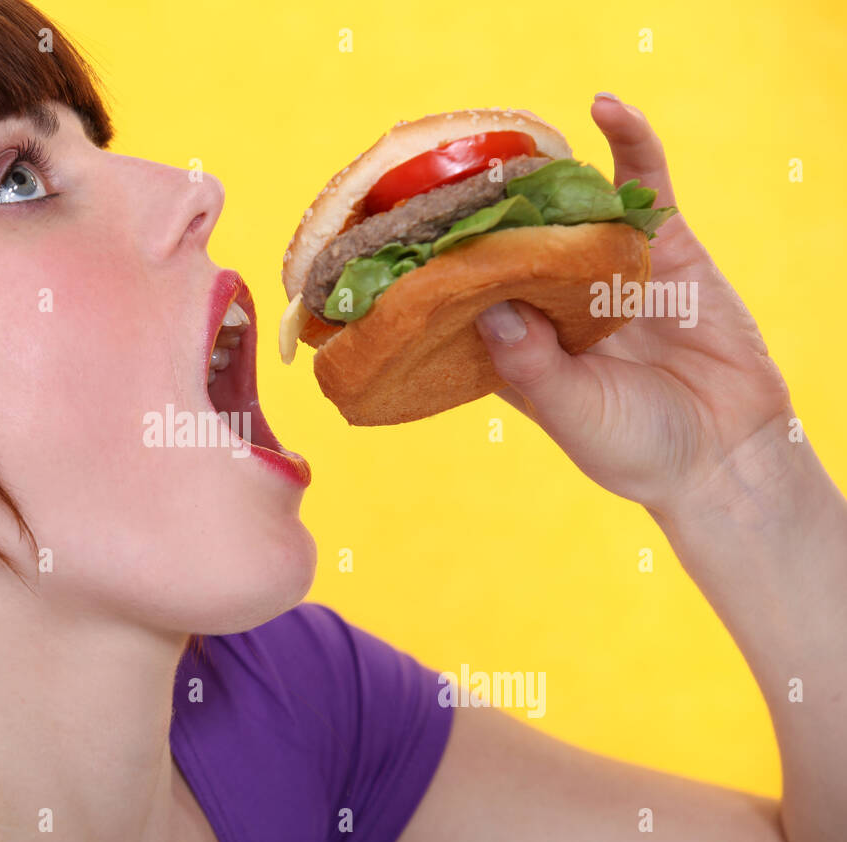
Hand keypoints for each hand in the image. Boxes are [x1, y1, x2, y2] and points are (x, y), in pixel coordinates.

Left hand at [473, 93, 792, 519]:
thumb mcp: (572, 414)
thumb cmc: (633, 448)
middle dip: (479, 204)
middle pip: (506, 237)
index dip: (431, 264)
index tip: (395, 234)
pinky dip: (628, 142)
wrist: (725, 452)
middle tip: (443, 166)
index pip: (459, 291)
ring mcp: (601, 267)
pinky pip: (643, 184)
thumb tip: (490, 306)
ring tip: (511, 135)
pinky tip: (607, 108)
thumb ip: (532, 365)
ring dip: (543, 166)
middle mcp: (548, 298)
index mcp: (511, 341)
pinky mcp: (660, 245)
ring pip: (566, 203)